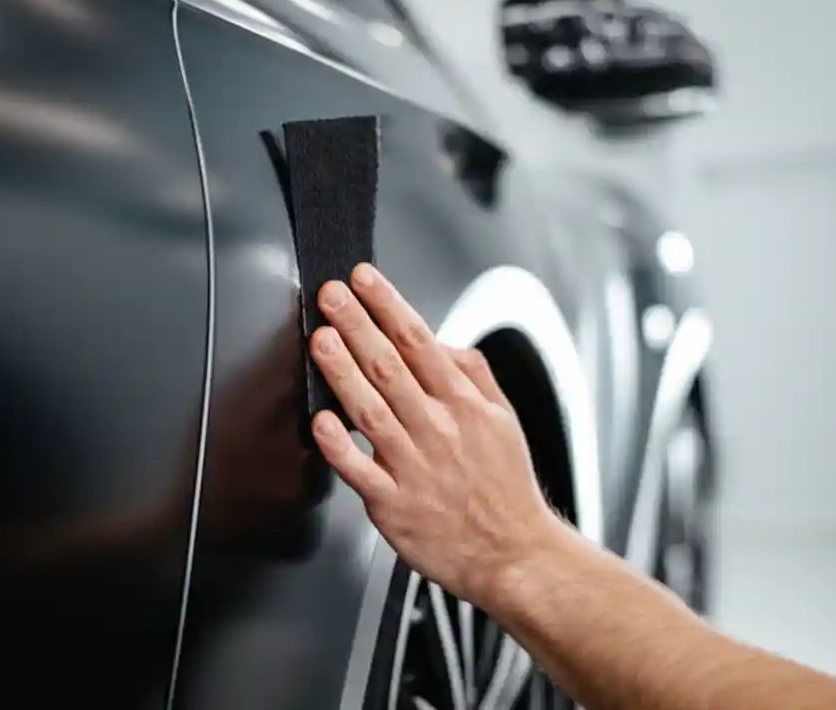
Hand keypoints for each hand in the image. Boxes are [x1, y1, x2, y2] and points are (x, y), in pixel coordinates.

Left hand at [309, 263, 567, 606]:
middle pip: (389, 366)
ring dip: (342, 370)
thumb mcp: (504, 421)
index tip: (363, 279)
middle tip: (331, 294)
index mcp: (463, 405)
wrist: (514, 555)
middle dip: (357, 324)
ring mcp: (414, 466)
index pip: (419, 341)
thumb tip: (443, 343)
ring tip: (321, 339)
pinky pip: (360, 469)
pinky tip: (321, 419)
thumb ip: (474, 376)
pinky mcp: (394, 504)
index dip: (388, 305)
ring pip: (370, 409)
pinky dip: (340, 445)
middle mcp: (438, 429)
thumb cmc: (506, 490)